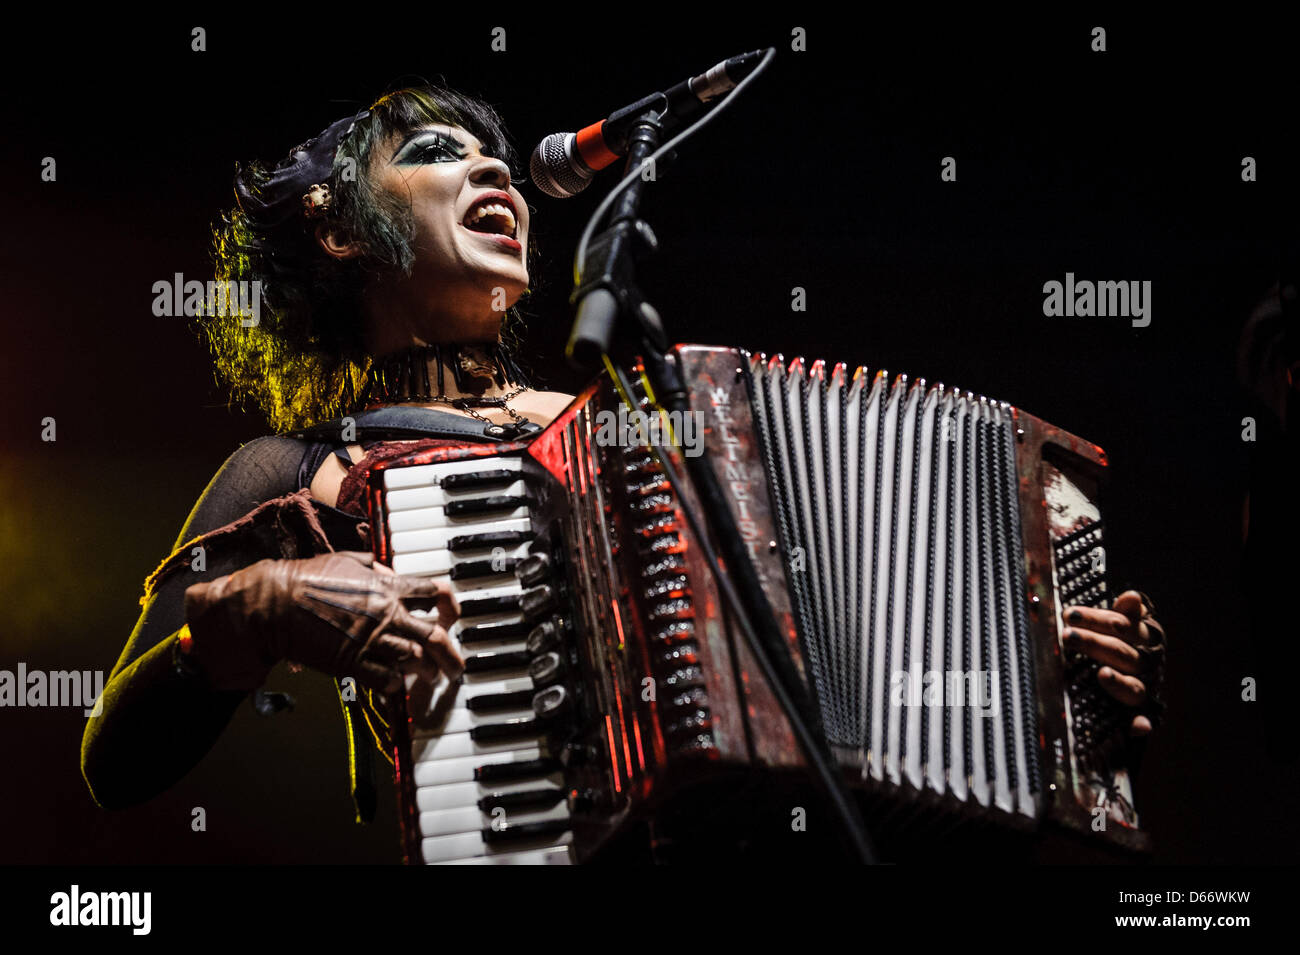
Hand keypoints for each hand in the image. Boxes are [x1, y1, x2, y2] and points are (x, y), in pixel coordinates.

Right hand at [183, 551, 461, 692]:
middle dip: (451, 654)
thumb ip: (374, 566)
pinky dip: (395, 685)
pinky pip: (385, 679)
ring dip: (425, 671)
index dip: (448, 602)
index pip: (432, 591)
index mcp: (386, 585)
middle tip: (457, 666)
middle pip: (435, 635)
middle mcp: (385, 613)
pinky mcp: (352, 662)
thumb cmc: (306, 578)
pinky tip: (397, 686)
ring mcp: (370, 639)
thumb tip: (390, 570)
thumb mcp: (346, 560)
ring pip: (414, 660)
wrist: (275, 603)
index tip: (452, 612)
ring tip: (431, 679)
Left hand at [1061, 590, 1165, 736]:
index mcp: (1147, 638)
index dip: (1097, 619)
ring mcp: (1146, 689)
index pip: (1122, 625)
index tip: (1069, 614)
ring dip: (1117, 682)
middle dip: (1094, 644)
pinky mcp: (1143, 714)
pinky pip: (1144, 721)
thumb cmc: (1121, 646)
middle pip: (1122, 653)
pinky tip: (1137, 726)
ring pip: (1133, 686)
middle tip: (1067, 636)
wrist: (1133, 687)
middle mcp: (1148, 663)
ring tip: (1101, 674)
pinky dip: (1142, 724)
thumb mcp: (1121, 628)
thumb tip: (1132, 596)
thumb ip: (1123, 614)